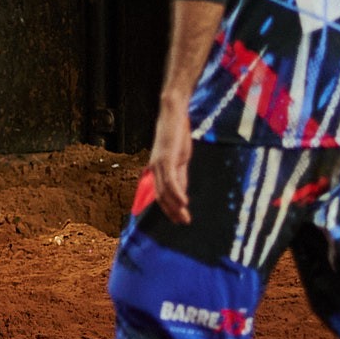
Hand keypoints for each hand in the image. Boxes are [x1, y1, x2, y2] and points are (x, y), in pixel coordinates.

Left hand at [148, 105, 192, 225]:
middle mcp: (154, 168)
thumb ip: (180, 175)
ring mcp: (159, 163)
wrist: (172, 115)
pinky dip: (176, 192)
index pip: (160, 194)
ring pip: (164, 190)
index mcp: (157, 169)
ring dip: (175, 206)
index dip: (168, 208)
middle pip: (160, 195)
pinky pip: (170, 179)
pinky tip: (184, 202)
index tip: (178, 220)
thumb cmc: (176, 136)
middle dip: (171, 211)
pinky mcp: (166, 158)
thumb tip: (181, 194)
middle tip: (183, 223)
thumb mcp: (179, 159)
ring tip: (185, 218)